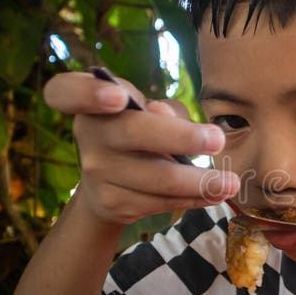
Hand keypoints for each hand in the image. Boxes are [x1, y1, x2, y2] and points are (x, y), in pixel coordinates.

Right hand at [43, 71, 239, 223]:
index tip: (118, 98)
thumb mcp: (148, 109)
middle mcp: (87, 135)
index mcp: (86, 101)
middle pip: (133, 133)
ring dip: (200, 182)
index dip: (88, 94)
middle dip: (180, 138)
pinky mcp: (113, 203)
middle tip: (218, 141)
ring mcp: (97, 173)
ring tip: (230, 182)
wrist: (110, 181)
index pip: (65, 92)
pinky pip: (160, 202)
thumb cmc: (138, 130)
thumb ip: (163, 109)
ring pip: (156, 178)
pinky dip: (192, 199)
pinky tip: (214, 194)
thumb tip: (165, 116)